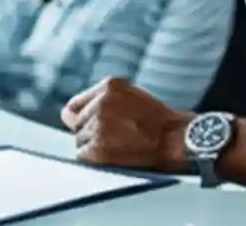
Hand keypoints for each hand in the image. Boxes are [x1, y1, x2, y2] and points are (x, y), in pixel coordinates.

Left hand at [61, 77, 192, 172]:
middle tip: (116, 138)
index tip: (93, 126)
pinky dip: (95, 160)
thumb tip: (66, 115)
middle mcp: (101, 103)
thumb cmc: (160, 122)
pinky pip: (83, 156)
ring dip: (94, 146)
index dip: (83, 118)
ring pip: (80, 140)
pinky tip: (114, 156)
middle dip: (90, 132)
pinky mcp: (98, 149)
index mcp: (110, 86)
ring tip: (119, 147)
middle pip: (77, 124)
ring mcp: (99, 126)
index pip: (74, 105)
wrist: (179, 141)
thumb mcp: (132, 97)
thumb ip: (101, 100)